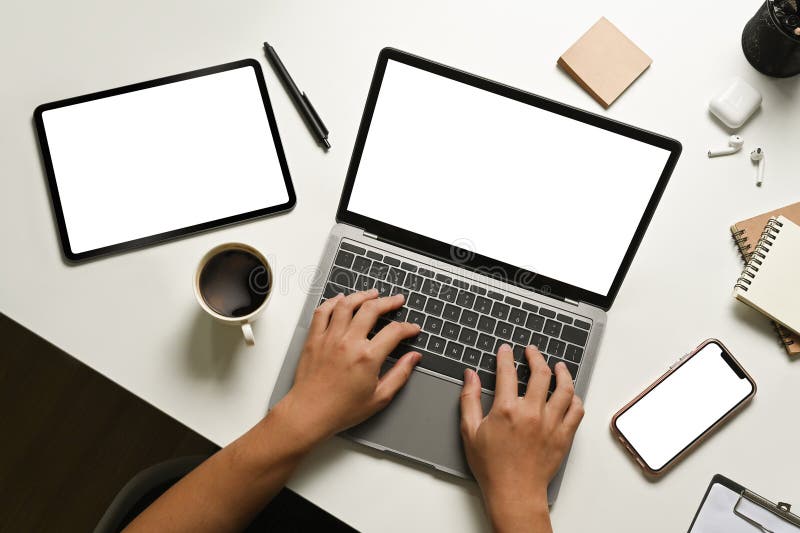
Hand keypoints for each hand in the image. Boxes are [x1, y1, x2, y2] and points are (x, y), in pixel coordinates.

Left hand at [276, 289, 421, 447]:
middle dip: (389, 302)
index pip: (394, 331)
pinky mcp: (314, 339)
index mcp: (367, 357)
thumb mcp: (379, 398)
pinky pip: (323, 312)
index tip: (412, 329)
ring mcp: (329, 338)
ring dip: (362, 295)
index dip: (407, 328)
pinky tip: (341, 299)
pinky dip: (333, 302)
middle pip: (372, 309)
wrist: (309, 413)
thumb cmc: (341, 410)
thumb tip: (413, 358)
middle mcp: (348, 342)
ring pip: (347, 305)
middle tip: (397, 300)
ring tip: (372, 294)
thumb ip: (400, 374)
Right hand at [460, 344, 583, 532]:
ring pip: (564, 388)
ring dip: (562, 373)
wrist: (514, 493)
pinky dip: (575, 399)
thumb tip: (470, 376)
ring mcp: (551, 424)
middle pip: (540, 374)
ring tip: (558, 366)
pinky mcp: (564, 436)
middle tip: (532, 351)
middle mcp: (531, 413)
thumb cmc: (492, 467)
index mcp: (506, 410)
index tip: (506, 350)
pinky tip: (570, 394)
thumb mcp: (470, 431)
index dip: (506, 357)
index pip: (507, 372)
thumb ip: (469, 399)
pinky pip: (576, 411)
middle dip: (536, 356)